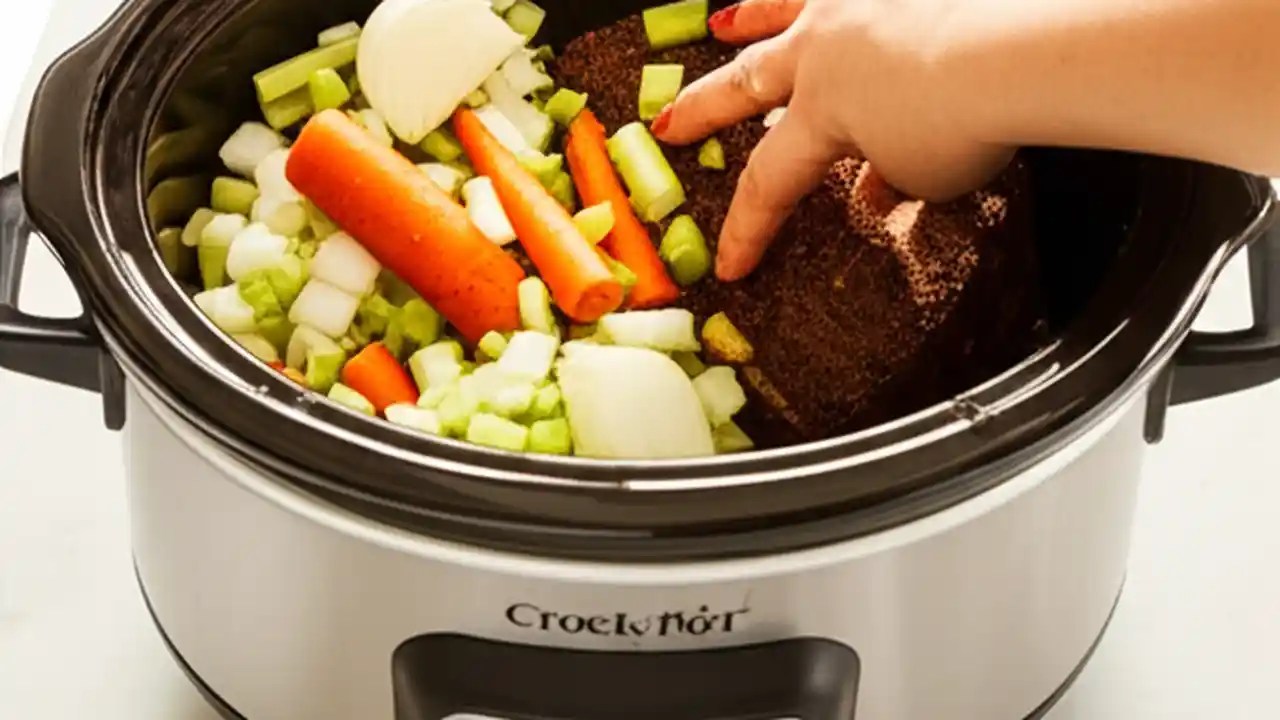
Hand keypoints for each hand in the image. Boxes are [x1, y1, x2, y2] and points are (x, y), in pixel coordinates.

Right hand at [653, 0, 1014, 280]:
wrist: (1015, 47)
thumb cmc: (966, 121)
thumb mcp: (924, 175)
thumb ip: (890, 176)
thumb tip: (876, 183)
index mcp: (820, 113)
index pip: (768, 182)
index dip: (745, 228)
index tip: (730, 267)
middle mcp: (823, 52)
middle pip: (744, 85)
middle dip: (702, 110)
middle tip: (668, 124)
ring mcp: (856, 4)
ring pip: (783, 9)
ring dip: (749, 18)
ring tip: (723, 24)